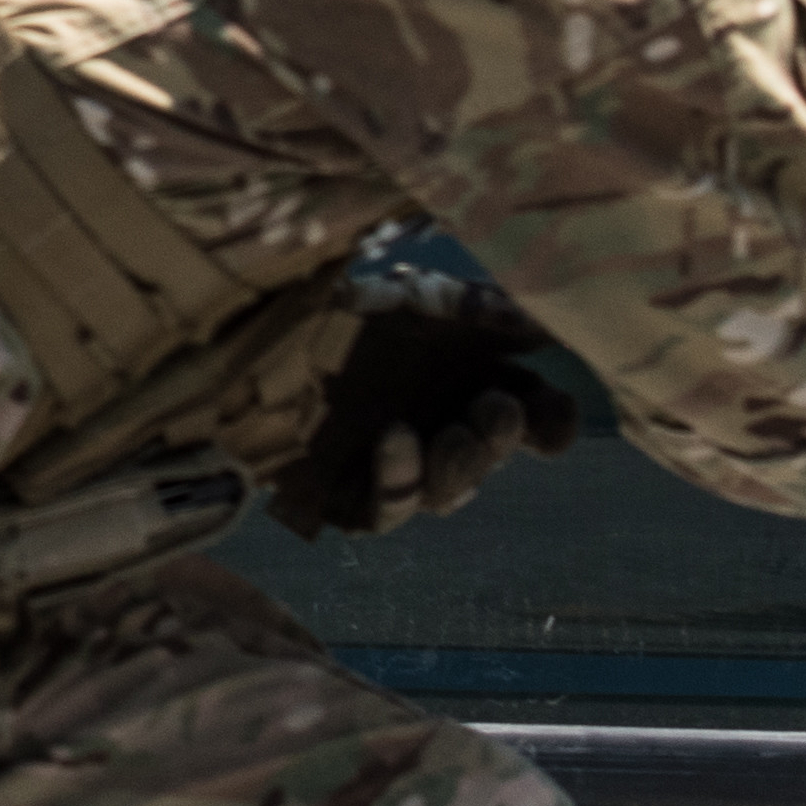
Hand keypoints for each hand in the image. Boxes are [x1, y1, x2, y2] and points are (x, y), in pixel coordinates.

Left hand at [281, 246, 582, 538]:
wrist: (252, 330)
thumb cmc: (339, 308)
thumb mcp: (420, 296)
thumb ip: (484, 312)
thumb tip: (551, 327)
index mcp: (472, 381)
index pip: (535, 418)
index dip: (551, 425)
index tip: (553, 421)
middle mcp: (442, 428)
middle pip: (492, 455)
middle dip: (501, 438)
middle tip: (494, 409)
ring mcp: (398, 466)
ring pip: (450, 493)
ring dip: (461, 469)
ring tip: (453, 433)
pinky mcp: (349, 496)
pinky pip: (386, 509)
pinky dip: (400, 478)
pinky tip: (396, 437)